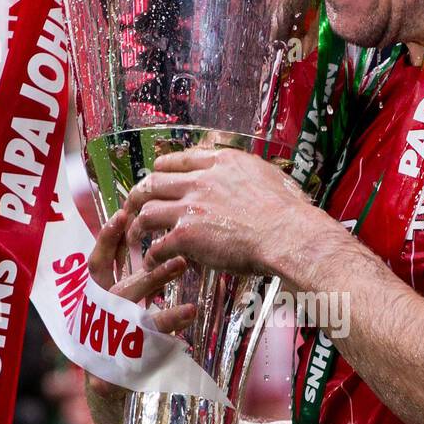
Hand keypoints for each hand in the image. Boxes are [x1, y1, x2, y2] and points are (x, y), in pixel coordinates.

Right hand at [85, 208, 196, 423]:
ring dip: (161, 317)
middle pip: (119, 292)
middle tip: (180, 261)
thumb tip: (139, 227)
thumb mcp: (118, 305)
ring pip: (132, 327)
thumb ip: (126, 272)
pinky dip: (163, 347)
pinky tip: (185, 334)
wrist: (110, 395)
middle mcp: (96, 322)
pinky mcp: (114, 376)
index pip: (98, 263)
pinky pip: (142, 359)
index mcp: (94, 300)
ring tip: (191, 309)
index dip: (107, 239)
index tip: (125, 215)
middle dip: (149, 277)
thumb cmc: (118, 342)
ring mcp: (104, 349)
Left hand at [125, 147, 316, 276]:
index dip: (164, 168)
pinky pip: (158, 245)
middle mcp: (200, 180)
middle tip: (135, 203)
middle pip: (155, 180)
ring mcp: (191, 206)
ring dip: (137, 223)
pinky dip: (151, 256)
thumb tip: (253, 179)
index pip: (181, 159)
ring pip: (147, 209)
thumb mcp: (269, 176)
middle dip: (140, 192)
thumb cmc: (289, 210)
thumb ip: (250, 174)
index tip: (158, 175)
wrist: (287, 232)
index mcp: (221, 163)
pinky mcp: (187, 234)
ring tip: (135, 235)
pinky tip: (151, 264)